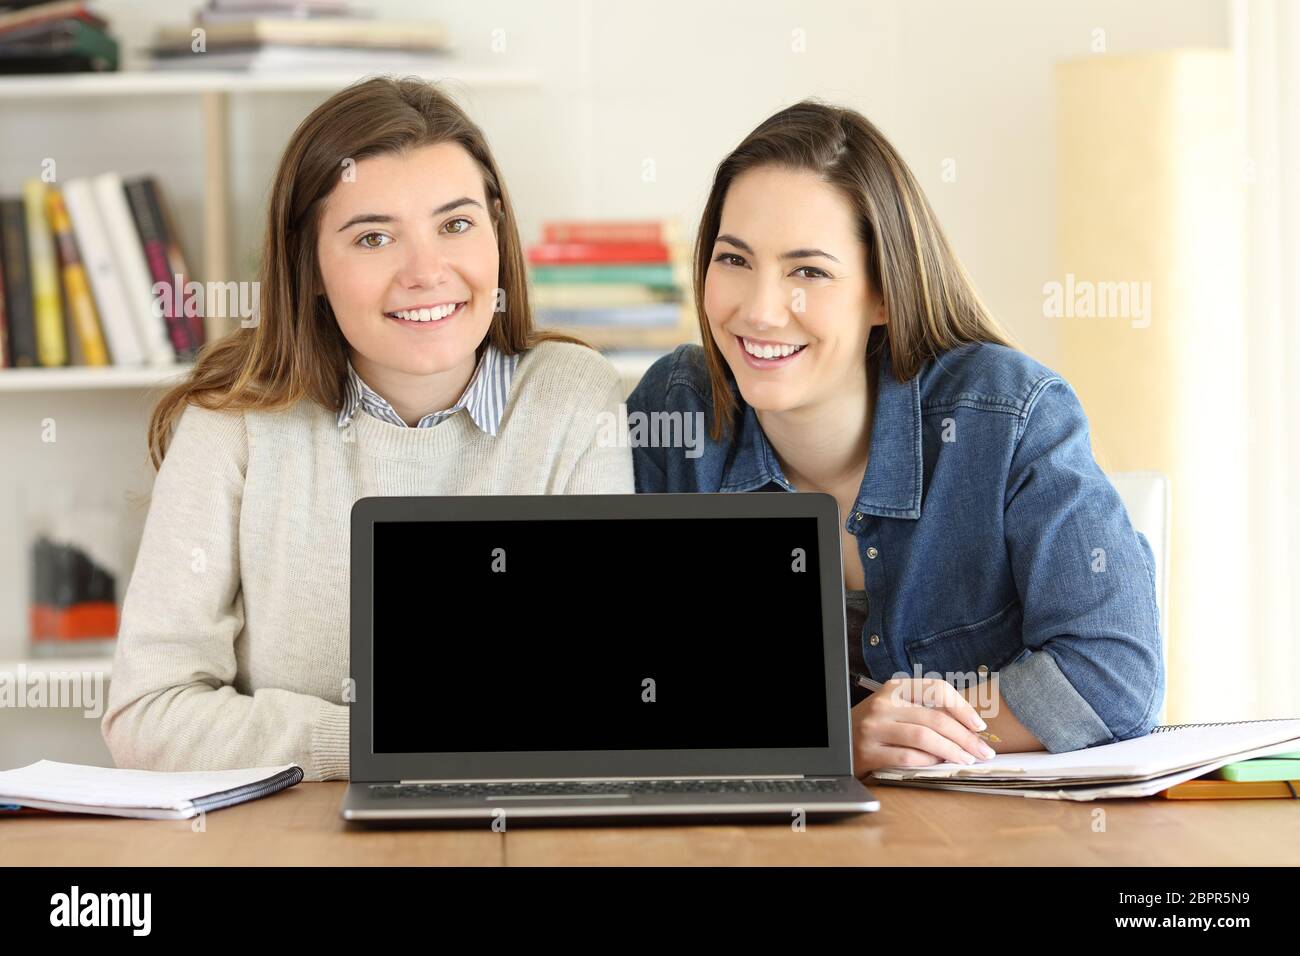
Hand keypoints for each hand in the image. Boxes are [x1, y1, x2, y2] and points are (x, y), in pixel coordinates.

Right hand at [851, 677, 996, 776]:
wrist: (841, 740)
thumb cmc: (876, 725)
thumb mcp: (896, 707)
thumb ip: (925, 709)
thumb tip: (968, 726)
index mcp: (894, 688)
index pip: (936, 689)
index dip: (962, 707)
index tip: (979, 725)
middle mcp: (883, 704)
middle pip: (935, 718)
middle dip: (965, 737)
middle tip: (983, 750)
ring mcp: (874, 728)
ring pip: (924, 738)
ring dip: (951, 751)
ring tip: (966, 759)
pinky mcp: (868, 752)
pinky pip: (907, 757)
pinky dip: (927, 762)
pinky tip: (937, 765)